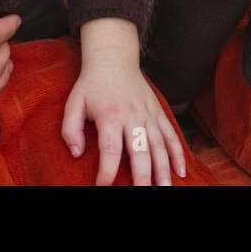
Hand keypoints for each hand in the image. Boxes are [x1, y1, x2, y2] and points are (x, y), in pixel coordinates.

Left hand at [63, 18, 186, 185]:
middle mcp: (133, 116)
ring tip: (165, 188)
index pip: (110, 150)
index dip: (106, 172)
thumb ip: (70, 129)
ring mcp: (148, 114)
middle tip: (143, 194)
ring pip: (160, 145)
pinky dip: (178, 153)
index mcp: (110, 116)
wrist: (114, 58)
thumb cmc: (91, 84)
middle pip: (140, 151)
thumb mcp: (74, 103)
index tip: (102, 188)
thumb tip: (77, 154)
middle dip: (142, 177)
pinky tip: (180, 171)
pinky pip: (171, 135)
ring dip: (163, 169)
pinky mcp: (158, 112)